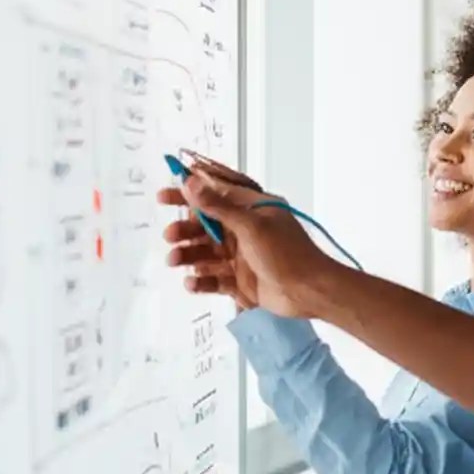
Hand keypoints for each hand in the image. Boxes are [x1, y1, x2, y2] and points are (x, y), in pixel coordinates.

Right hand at [158, 159, 335, 318]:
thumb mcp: (251, 225)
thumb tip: (191, 181)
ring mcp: (242, 256)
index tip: (165, 195)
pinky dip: (201, 280)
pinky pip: (213, 278)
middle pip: (206, 225)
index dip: (190, 193)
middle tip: (169, 235)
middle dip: (186, 229)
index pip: (216, 194)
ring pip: (206, 252)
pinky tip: (192, 282)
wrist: (308, 292)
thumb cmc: (286, 253)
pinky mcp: (240, 280)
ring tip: (175, 260)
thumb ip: (218, 206)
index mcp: (252, 209)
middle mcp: (245, 230)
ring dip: (189, 255)